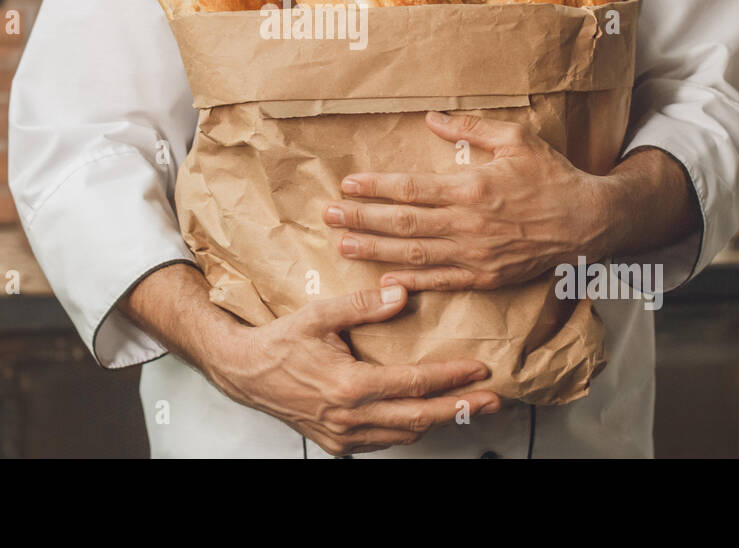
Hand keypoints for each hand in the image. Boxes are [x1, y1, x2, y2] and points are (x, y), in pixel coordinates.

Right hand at [205, 284, 500, 455]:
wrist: (244, 372)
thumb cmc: (280, 342)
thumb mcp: (319, 313)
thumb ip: (362, 304)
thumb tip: (401, 293)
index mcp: (350, 385)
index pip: (415, 383)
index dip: (452, 378)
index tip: (479, 370)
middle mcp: (350, 417)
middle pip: (420, 418)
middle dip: (461, 409)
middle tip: (493, 400)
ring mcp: (344, 436)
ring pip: (404, 434)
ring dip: (438, 420)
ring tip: (467, 407)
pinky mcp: (338, 444)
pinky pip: (384, 441)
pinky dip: (408, 428)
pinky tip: (422, 414)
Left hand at [323, 110, 607, 291]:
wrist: (589, 221)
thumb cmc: (552, 175)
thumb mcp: (517, 138)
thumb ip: (472, 128)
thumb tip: (433, 118)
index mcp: (472, 188)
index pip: (410, 188)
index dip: (375, 187)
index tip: (347, 183)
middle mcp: (468, 224)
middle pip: (402, 223)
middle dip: (361, 218)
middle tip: (328, 214)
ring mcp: (475, 255)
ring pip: (414, 255)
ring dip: (374, 249)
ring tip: (342, 244)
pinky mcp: (485, 277)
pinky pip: (440, 282)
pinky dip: (410, 282)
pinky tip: (383, 279)